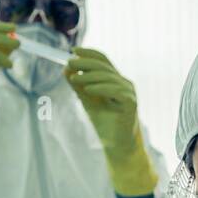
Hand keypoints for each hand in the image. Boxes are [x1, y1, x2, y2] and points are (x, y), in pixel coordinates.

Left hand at [66, 48, 157, 194]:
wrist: (116, 146)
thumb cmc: (104, 124)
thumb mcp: (87, 101)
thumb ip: (78, 86)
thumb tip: (66, 69)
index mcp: (115, 80)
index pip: (103, 60)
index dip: (89, 53)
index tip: (73, 50)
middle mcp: (124, 83)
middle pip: (104, 67)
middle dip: (85, 63)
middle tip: (69, 63)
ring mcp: (129, 92)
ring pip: (107, 77)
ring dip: (89, 76)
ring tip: (74, 79)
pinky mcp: (131, 103)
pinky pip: (115, 90)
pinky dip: (100, 88)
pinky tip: (87, 89)